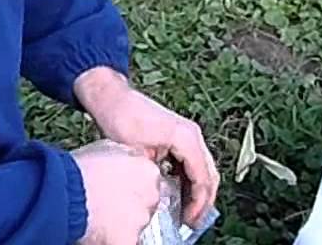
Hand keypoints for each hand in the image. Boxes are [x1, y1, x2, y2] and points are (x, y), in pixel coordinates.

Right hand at [72, 140, 161, 244]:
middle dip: (130, 205)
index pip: (149, 181)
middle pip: (146, 203)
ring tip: (98, 217)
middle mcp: (151, 196)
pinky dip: (113, 238)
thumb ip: (126, 156)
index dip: (132, 185)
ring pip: (136, 224)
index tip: (119, 189)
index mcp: (148, 172)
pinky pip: (125, 241)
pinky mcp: (129, 241)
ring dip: (122, 223)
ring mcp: (141, 220)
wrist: (66, 192)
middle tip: (107, 204)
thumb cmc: (80, 168)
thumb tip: (129, 159)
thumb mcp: (108, 147)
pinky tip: (97, 231)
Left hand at [73, 68, 220, 227]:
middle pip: (209, 174)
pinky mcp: (180, 137)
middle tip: (192, 222)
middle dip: (203, 201)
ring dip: (198, 192)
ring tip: (187, 214)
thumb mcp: (137, 154)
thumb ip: (156, 177)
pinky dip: (190, 180)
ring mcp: (188, 134)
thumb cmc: (121, 118)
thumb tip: (164, 199)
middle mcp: (192, 135)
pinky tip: (179, 195)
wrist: (112, 98)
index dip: (198, 204)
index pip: (202, 178)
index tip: (188, 221)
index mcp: (186, 137)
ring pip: (203, 169)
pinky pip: (192, 162)